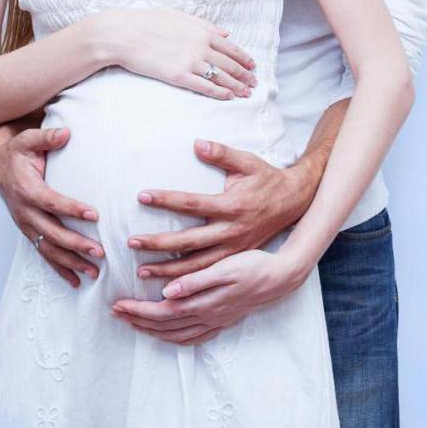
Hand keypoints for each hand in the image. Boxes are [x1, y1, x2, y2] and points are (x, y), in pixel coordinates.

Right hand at [0, 127, 103, 286]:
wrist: (1, 165)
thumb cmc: (21, 152)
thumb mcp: (29, 139)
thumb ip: (47, 137)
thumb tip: (66, 132)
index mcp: (27, 189)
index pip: (51, 201)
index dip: (72, 208)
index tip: (95, 215)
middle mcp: (25, 211)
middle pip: (52, 232)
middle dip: (76, 244)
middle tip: (100, 252)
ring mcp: (27, 225)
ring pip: (49, 248)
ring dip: (71, 262)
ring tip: (95, 271)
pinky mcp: (31, 232)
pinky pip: (45, 254)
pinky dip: (60, 269)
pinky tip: (77, 281)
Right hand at [96, 8, 257, 99]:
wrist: (123, 33)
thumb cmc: (147, 22)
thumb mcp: (179, 16)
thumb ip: (205, 24)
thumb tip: (226, 32)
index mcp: (202, 30)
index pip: (231, 48)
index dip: (244, 58)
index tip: (253, 66)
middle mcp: (201, 46)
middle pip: (230, 64)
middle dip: (245, 75)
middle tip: (255, 83)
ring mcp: (191, 62)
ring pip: (222, 77)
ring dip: (237, 86)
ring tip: (247, 94)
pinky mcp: (179, 76)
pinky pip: (205, 87)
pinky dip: (220, 93)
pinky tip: (229, 97)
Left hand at [113, 249, 307, 344]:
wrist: (281, 276)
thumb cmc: (253, 266)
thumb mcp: (225, 267)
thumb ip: (195, 281)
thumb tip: (168, 292)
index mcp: (206, 303)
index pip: (163, 312)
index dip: (138, 311)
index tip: (118, 304)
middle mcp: (209, 316)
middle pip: (166, 326)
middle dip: (139, 320)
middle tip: (117, 312)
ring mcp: (217, 321)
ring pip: (178, 334)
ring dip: (153, 331)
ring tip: (135, 323)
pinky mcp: (224, 320)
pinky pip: (194, 337)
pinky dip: (176, 338)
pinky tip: (169, 334)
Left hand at [126, 139, 321, 278]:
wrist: (294, 201)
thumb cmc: (267, 179)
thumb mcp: (248, 162)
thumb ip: (222, 153)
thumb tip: (196, 144)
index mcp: (232, 205)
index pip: (192, 203)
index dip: (166, 200)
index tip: (141, 196)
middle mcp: (231, 230)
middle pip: (189, 240)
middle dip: (159, 243)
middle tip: (131, 242)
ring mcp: (234, 247)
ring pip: (197, 264)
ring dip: (168, 269)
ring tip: (141, 271)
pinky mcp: (235, 257)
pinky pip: (208, 272)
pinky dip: (188, 279)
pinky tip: (167, 284)